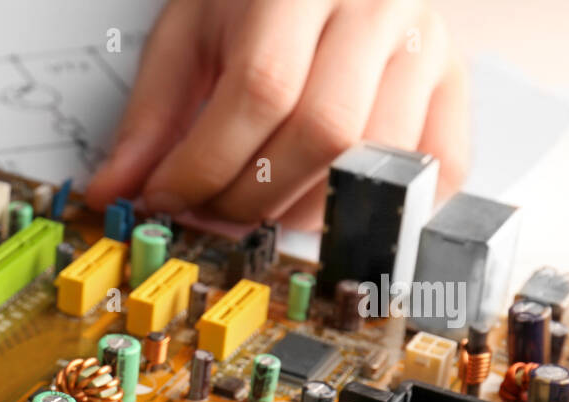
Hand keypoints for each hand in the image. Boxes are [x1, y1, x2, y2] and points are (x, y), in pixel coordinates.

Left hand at [87, 0, 467, 228]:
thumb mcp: (187, 32)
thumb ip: (151, 116)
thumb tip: (114, 191)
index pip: (261, 91)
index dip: (207, 163)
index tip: (166, 199)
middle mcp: (376, 4)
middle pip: (324, 130)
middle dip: (252, 196)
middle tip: (209, 213)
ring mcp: (425, 43)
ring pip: (378, 158)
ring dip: (307, 210)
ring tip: (259, 209)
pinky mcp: (454, 81)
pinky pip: (440, 166)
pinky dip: (384, 205)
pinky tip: (330, 201)